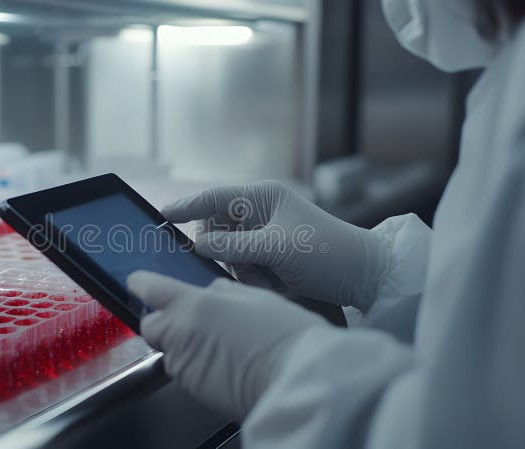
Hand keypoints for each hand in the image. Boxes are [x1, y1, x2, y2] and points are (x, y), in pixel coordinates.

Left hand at [127, 270, 327, 421]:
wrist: (298, 381)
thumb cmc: (286, 337)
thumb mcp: (255, 296)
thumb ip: (223, 291)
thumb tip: (210, 291)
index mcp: (195, 305)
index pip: (151, 289)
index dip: (142, 284)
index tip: (138, 282)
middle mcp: (181, 334)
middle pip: (152, 325)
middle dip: (164, 322)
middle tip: (191, 320)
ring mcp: (185, 365)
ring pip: (170, 350)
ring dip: (184, 345)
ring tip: (220, 345)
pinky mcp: (193, 389)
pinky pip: (186, 371)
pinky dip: (197, 365)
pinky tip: (224, 363)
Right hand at [162, 181, 389, 310]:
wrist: (363, 275)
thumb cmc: (326, 252)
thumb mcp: (277, 248)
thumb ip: (232, 247)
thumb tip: (195, 245)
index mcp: (262, 198)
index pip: (214, 199)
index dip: (186, 207)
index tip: (161, 215)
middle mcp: (259, 213)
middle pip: (217, 232)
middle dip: (228, 254)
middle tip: (251, 266)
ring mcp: (263, 236)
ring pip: (228, 255)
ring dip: (245, 270)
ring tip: (273, 277)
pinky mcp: (269, 257)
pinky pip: (243, 269)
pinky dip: (255, 279)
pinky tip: (278, 282)